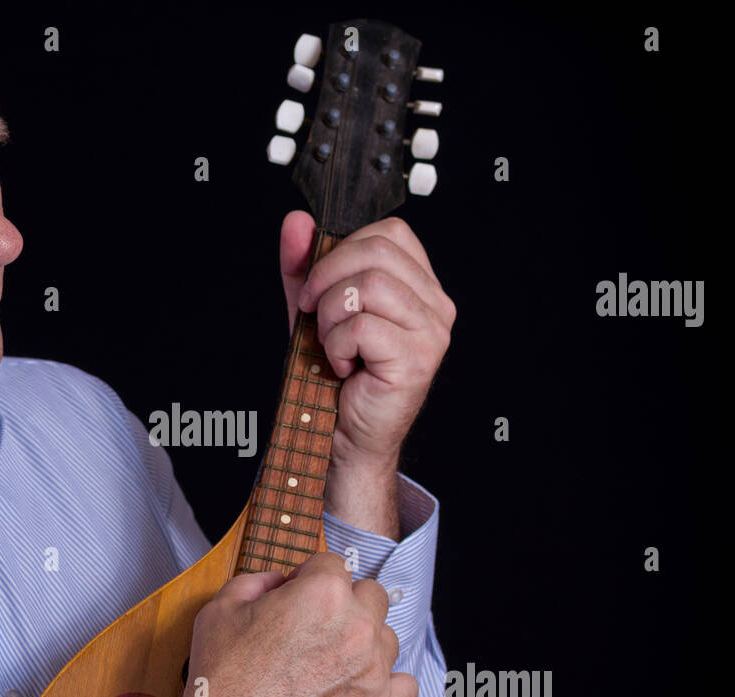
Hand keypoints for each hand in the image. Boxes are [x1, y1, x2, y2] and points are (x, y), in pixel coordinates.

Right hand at [164, 552, 418, 696]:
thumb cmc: (220, 677)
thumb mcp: (221, 607)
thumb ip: (259, 580)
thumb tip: (281, 581)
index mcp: (322, 593)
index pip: (333, 563)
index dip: (309, 576)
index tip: (297, 595)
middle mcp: (357, 626)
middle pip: (371, 594)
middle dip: (346, 603)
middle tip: (316, 627)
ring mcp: (372, 669)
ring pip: (387, 637)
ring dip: (365, 643)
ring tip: (330, 663)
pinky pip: (406, 686)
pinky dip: (388, 685)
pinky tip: (362, 687)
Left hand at [278, 211, 455, 477]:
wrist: (344, 437)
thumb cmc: (335, 376)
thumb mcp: (313, 310)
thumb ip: (304, 266)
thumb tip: (297, 221)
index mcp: (421, 287)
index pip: (391, 233)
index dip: (344, 248)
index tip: (316, 284)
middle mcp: (437, 306)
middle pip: (378, 251)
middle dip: (328, 276)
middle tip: (311, 312)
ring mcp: (432, 334)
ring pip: (370, 286)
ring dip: (331, 314)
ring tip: (331, 343)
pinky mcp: (416, 360)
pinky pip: (363, 326)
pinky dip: (336, 344)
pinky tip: (341, 365)